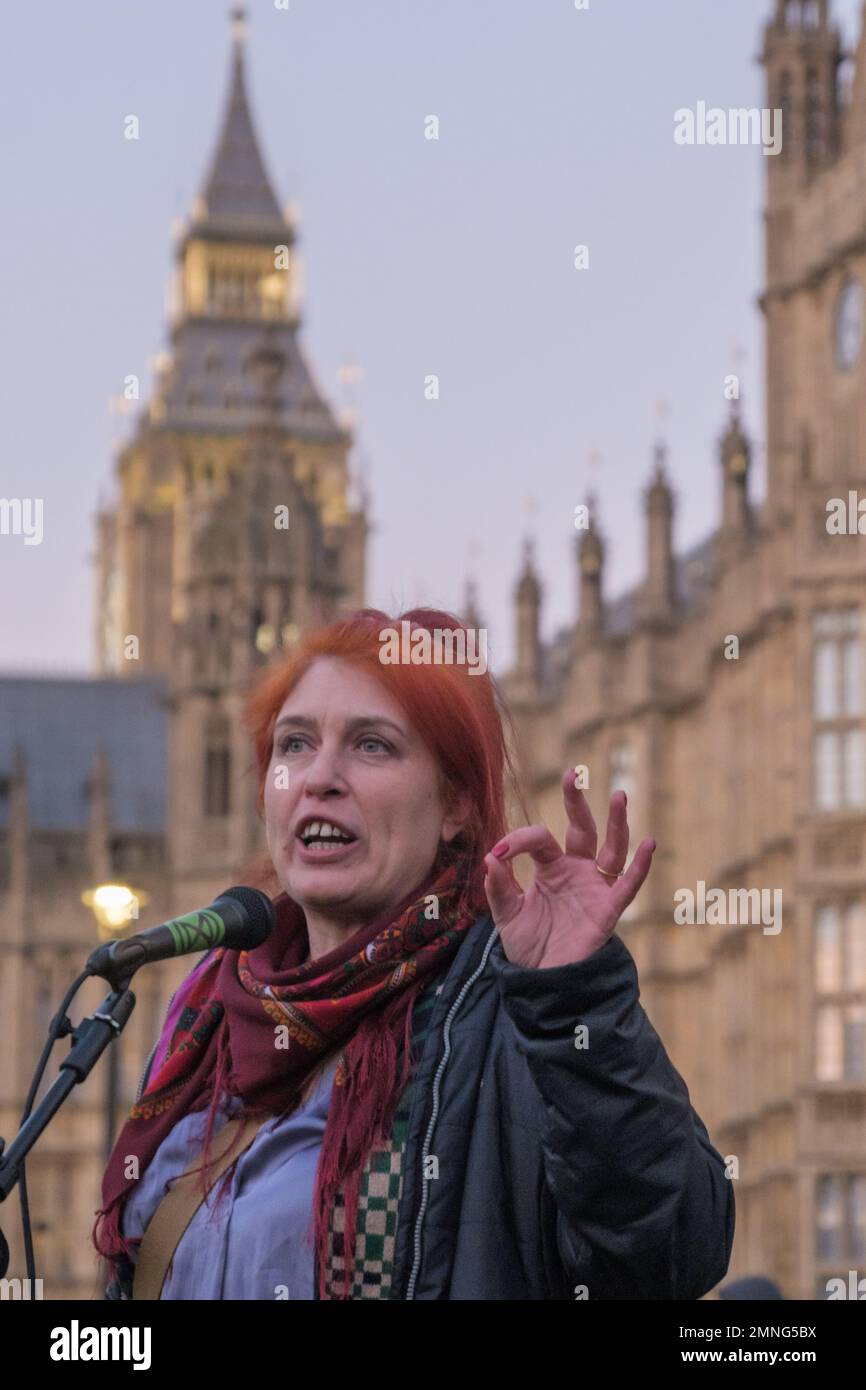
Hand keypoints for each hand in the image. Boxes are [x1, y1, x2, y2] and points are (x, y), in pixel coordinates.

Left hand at [482, 769, 655, 968]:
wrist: (545, 983)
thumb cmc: (529, 946)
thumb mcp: (507, 916)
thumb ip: (500, 888)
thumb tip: (491, 858)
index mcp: (550, 868)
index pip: (540, 839)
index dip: (518, 841)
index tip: (499, 853)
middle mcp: (576, 871)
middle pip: (581, 829)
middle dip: (577, 803)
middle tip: (572, 775)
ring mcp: (594, 887)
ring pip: (610, 848)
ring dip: (616, 823)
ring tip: (618, 795)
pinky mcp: (608, 909)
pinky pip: (627, 885)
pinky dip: (639, 866)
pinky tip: (648, 844)